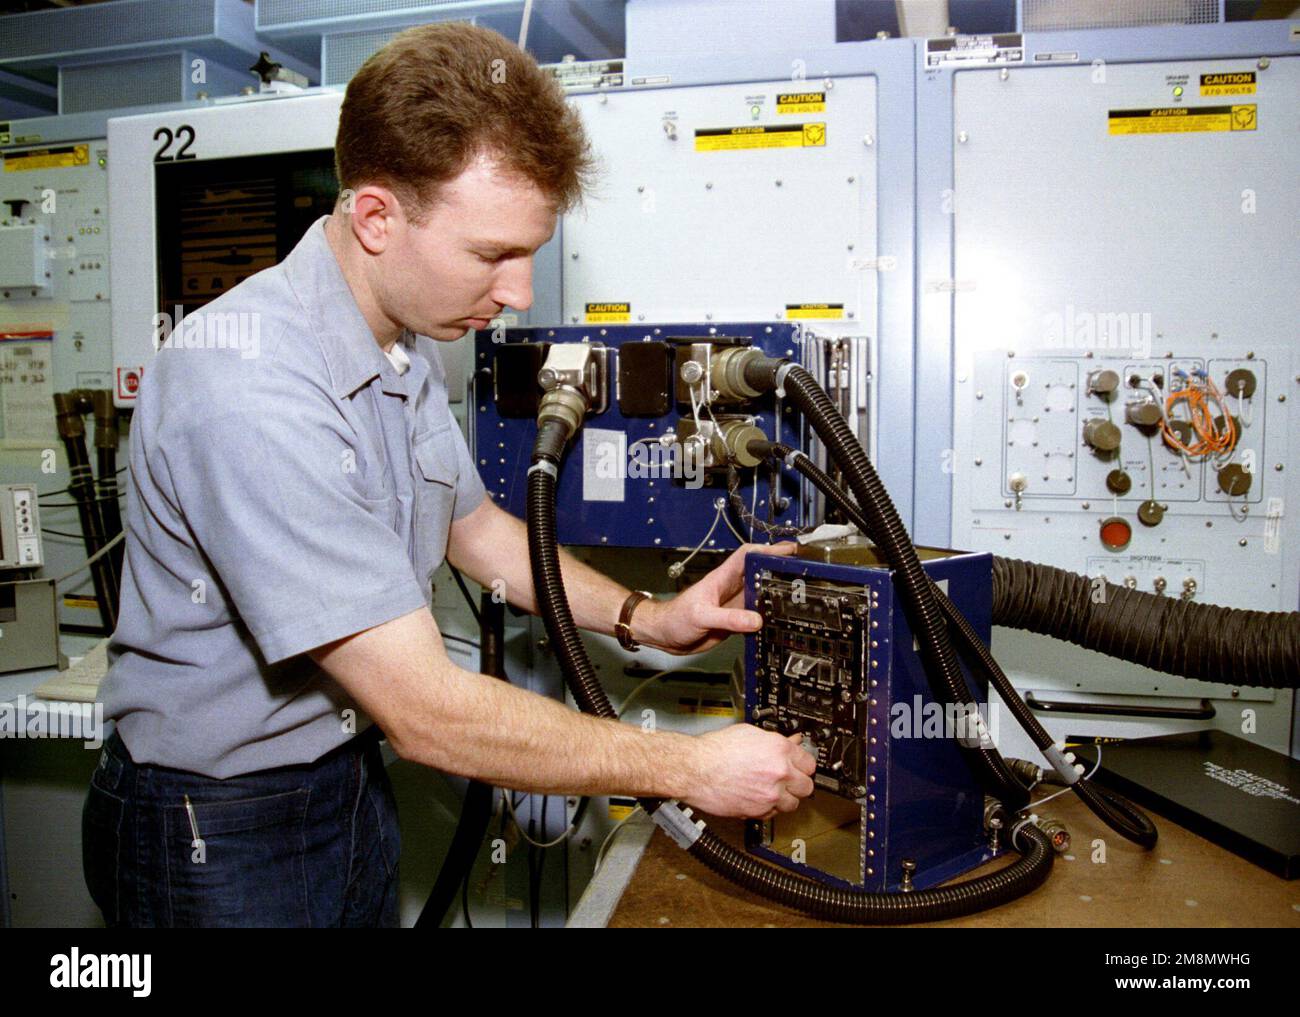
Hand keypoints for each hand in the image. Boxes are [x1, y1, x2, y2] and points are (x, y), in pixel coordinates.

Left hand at [636, 541, 795, 654]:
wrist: (666, 636)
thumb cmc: (675, 618)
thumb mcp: (701, 616)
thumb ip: (728, 618)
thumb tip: (755, 620)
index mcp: (723, 579)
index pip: (748, 555)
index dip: (768, 549)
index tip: (789, 549)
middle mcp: (732, 589)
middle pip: (761, 572)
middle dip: (781, 567)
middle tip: (805, 568)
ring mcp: (735, 605)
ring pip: (762, 594)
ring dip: (778, 592)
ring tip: (802, 592)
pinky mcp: (736, 621)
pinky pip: (757, 616)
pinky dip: (770, 617)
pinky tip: (782, 620)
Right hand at [681, 726, 815, 818]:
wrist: (694, 769)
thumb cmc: (714, 750)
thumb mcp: (749, 734)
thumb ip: (774, 741)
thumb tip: (789, 742)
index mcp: (779, 749)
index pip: (809, 762)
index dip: (803, 764)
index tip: (800, 766)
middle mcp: (779, 772)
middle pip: (807, 786)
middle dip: (799, 783)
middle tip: (789, 780)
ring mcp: (770, 794)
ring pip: (793, 804)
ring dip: (786, 798)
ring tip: (773, 791)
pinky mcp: (759, 811)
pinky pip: (774, 814)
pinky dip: (769, 809)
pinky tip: (759, 798)